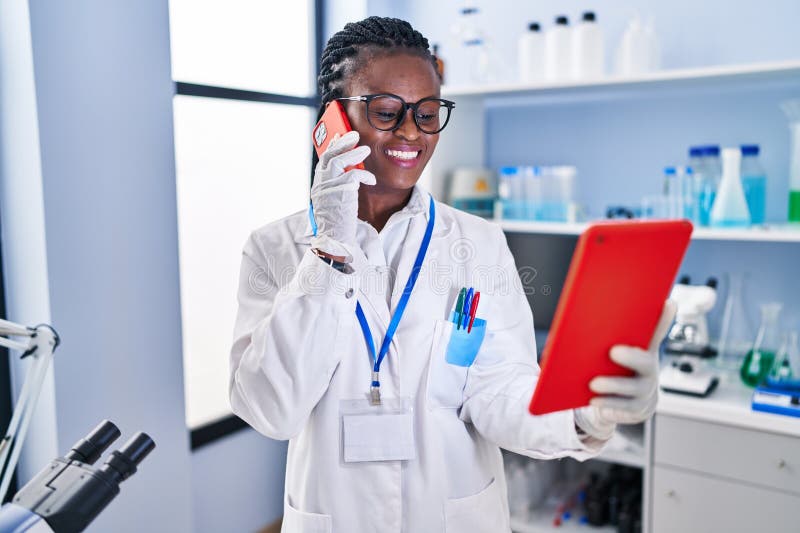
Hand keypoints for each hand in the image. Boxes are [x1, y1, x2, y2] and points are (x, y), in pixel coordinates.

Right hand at [310, 131, 375, 260]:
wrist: (335, 240)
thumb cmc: (337, 223)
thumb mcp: (333, 201)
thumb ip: (336, 185)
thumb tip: (348, 170)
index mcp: (318, 186)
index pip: (323, 160)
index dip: (332, 146)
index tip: (340, 136)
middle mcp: (321, 184)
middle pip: (329, 156)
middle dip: (342, 142)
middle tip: (355, 134)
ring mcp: (329, 188)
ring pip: (339, 161)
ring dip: (354, 153)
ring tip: (366, 149)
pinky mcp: (341, 193)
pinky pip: (354, 176)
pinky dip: (365, 175)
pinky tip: (371, 180)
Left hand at [574, 300, 676, 437]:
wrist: (629, 405)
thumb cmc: (616, 370)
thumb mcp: (612, 351)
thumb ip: (602, 337)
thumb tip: (576, 321)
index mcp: (644, 349)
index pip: (656, 331)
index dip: (664, 318)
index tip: (667, 302)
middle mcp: (649, 368)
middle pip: (644, 361)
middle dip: (630, 356)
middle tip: (613, 351)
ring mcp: (645, 390)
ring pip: (632, 387)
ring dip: (612, 384)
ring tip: (594, 383)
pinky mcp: (637, 408)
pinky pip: (623, 406)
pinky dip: (607, 402)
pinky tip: (592, 399)